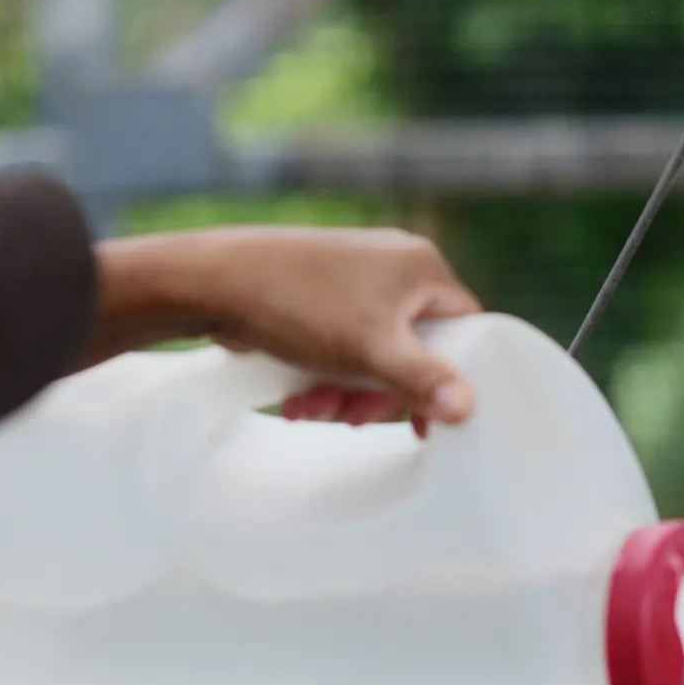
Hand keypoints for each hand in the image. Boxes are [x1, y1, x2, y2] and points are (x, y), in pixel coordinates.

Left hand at [83, 226, 484, 432]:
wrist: (213, 281)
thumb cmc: (299, 305)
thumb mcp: (371, 351)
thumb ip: (423, 380)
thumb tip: (470, 409)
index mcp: (421, 266)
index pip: (466, 330)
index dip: (450, 378)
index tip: (426, 419)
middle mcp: (395, 264)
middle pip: (416, 347)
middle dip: (380, 393)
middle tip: (353, 420)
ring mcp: (359, 277)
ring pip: (376, 352)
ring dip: (347, 391)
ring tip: (312, 409)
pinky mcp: (326, 292)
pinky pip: (346, 343)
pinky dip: (328, 374)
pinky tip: (300, 397)